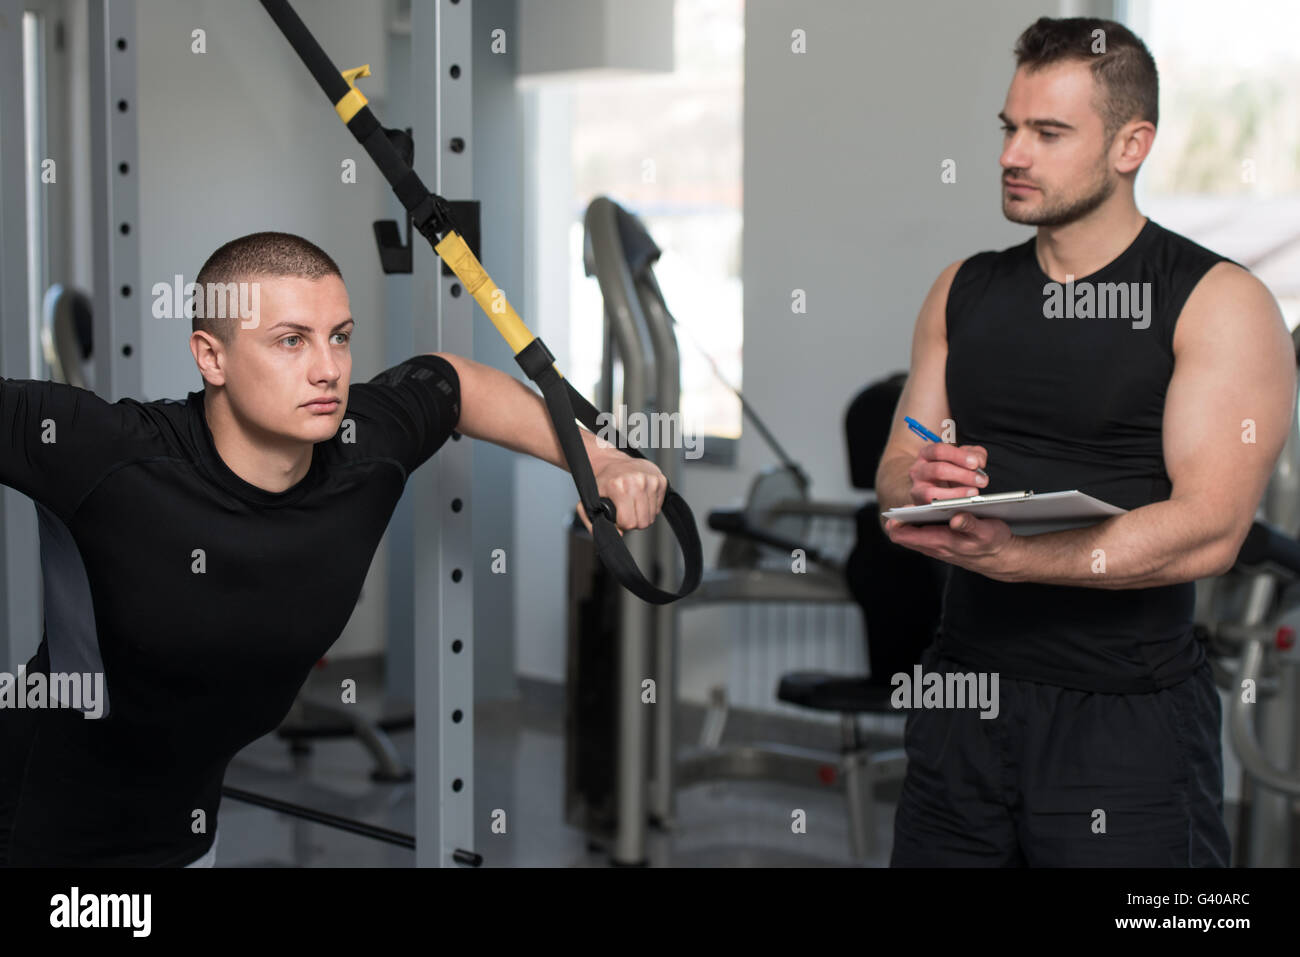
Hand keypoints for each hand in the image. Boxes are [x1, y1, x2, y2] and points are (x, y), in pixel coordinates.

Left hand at [575, 453, 667, 535]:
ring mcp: (651, 479)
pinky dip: (650, 506)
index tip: (617, 516)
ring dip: (642, 515)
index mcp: (618, 486)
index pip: (629, 522)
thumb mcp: (588, 503)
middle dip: (633, 522)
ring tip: (632, 504)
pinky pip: (658, 507)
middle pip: (643, 522)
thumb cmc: (602, 483)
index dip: (622, 524)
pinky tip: (640, 498)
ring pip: (652, 516)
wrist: (612, 462)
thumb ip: (595, 524)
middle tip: (625, 512)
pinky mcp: (661, 480)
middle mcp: (636, 481)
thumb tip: (619, 534)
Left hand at [883, 510, 1018, 580]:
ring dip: (909, 522)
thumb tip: (956, 519)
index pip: (906, 536)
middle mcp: (934, 547)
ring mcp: (935, 547)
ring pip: (911, 535)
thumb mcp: (987, 531)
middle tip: (904, 505)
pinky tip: (926, 512)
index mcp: (942, 542)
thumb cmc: (994, 542)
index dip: (898, 523)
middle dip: (901, 520)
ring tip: (913, 507)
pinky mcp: (939, 545)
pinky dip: (919, 525)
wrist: (1002, 559)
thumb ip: (970, 524)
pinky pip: (920, 535)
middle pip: (903, 535)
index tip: (896, 510)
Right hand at [908, 441, 987, 503]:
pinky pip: (933, 506)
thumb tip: (979, 461)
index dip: (958, 456)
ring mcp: (917, 488)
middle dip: (963, 475)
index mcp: (927, 453)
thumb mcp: (963, 458)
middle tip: (981, 480)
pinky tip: (964, 502)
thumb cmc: (951, 470)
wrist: (937, 488)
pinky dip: (950, 504)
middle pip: (938, 470)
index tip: (976, 464)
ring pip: (932, 492)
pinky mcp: (920, 503)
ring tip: (974, 493)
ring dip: (956, 493)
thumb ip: (975, 454)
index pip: (940, 451)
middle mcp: (918, 469)